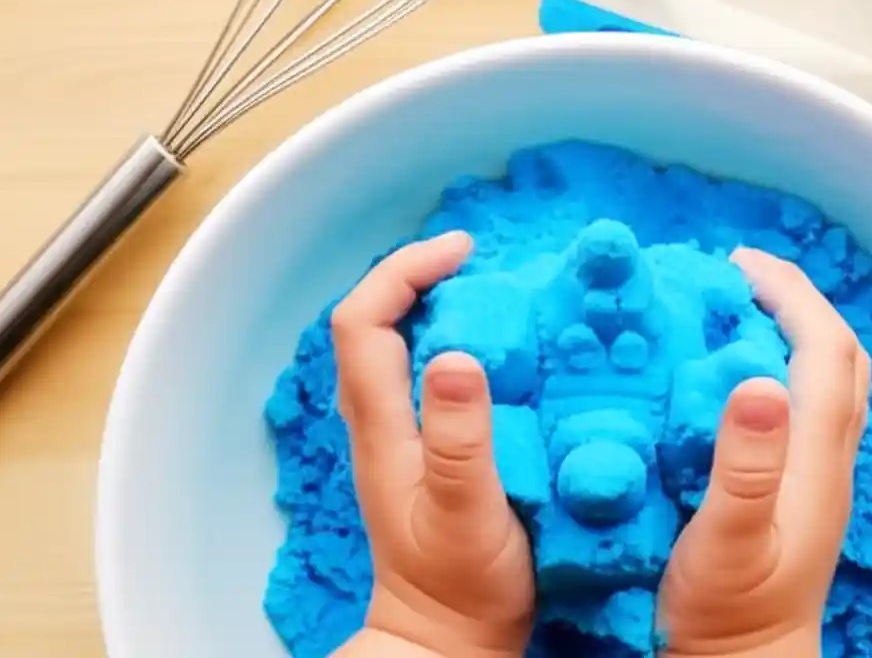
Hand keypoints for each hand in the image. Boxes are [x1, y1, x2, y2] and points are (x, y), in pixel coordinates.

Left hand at [329, 231, 533, 657]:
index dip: (403, 272)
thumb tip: (456, 353)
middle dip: (421, 278)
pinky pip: (431, 376)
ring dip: (440, 308)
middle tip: (486, 265)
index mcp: (383, 427)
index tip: (462, 253)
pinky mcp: (430, 452)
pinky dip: (462, 344)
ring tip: (501, 294)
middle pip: (376, 324)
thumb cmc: (460, 586)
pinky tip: (508, 353)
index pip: (363, 322)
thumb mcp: (466, 511)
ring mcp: (402, 438)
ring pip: (402, 347)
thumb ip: (459, 439)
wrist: (449, 640)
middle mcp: (383, 423)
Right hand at [658, 247, 870, 656]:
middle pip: (841, 356)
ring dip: (798, 329)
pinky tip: (741, 373)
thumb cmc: (727, 611)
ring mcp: (821, 476)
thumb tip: (760, 379)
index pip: (823, 350)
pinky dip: (784, 366)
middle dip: (800, 300)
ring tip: (742, 308)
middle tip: (742, 275)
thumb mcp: (727, 540)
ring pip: (830, 380)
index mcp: (815, 460)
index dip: (791, 295)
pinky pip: (808, 405)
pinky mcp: (802, 490)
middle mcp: (830, 459)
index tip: (738, 263)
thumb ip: (745, 466)